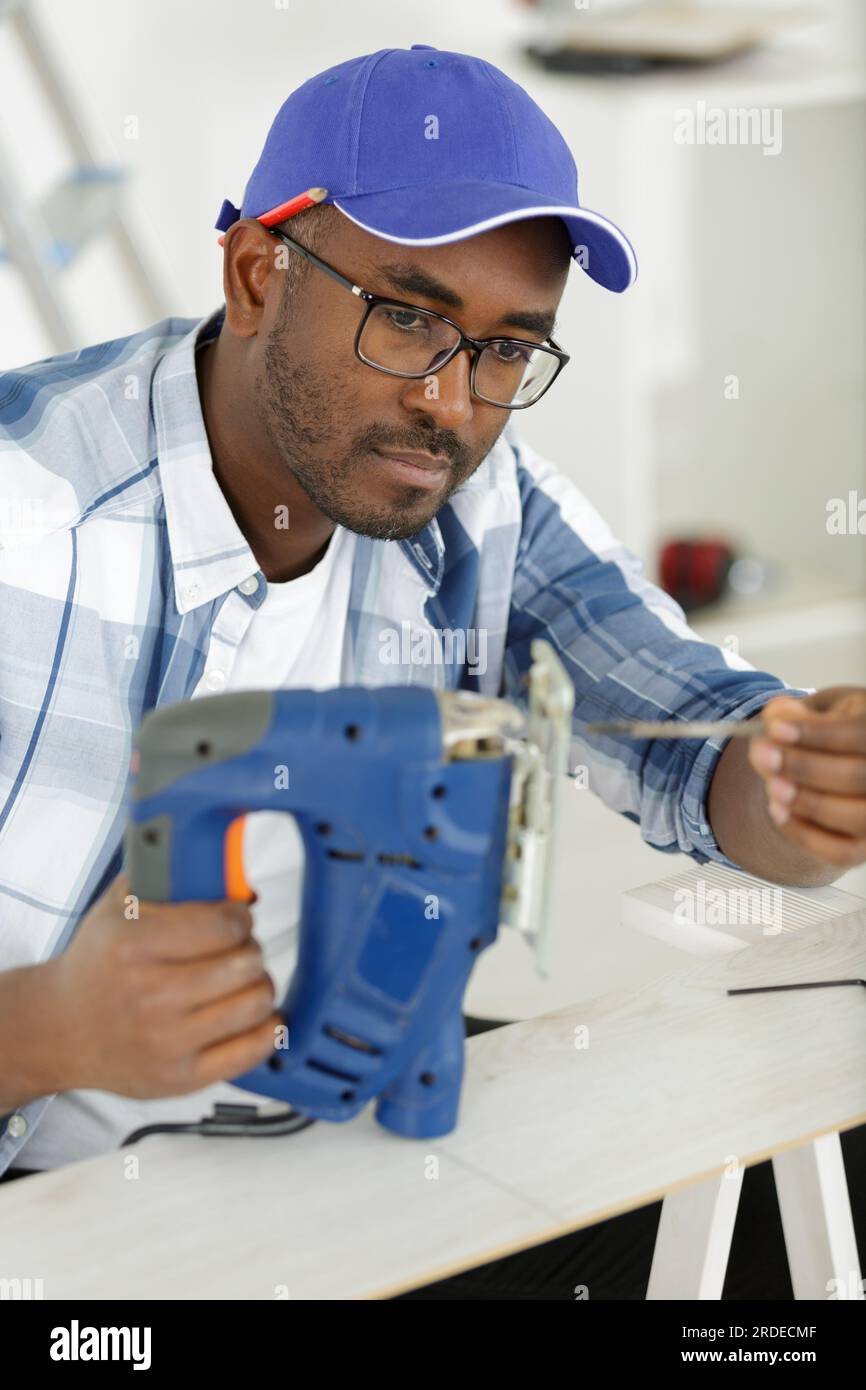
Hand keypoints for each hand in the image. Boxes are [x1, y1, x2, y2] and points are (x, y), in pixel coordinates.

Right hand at [44, 871, 280, 1098]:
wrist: (58, 1030)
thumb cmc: (95, 966)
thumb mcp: (116, 907)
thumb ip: (165, 875)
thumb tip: (229, 872)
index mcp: (132, 947)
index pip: (225, 925)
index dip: (240, 917)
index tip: (236, 918)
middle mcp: (149, 996)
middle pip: (246, 963)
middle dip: (250, 949)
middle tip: (238, 950)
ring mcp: (166, 1041)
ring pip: (256, 1003)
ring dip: (258, 985)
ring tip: (241, 980)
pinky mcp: (180, 1077)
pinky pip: (254, 1048)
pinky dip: (265, 1027)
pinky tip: (249, 1014)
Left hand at [748, 687, 865, 868]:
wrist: (833, 766)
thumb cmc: (825, 734)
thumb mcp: (810, 715)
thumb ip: (791, 714)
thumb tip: (775, 717)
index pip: (858, 732)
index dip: (817, 733)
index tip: (775, 729)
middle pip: (858, 775)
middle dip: (804, 767)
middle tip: (763, 756)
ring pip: (855, 816)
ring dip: (806, 802)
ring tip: (771, 786)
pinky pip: (841, 851)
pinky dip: (803, 834)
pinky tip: (777, 811)